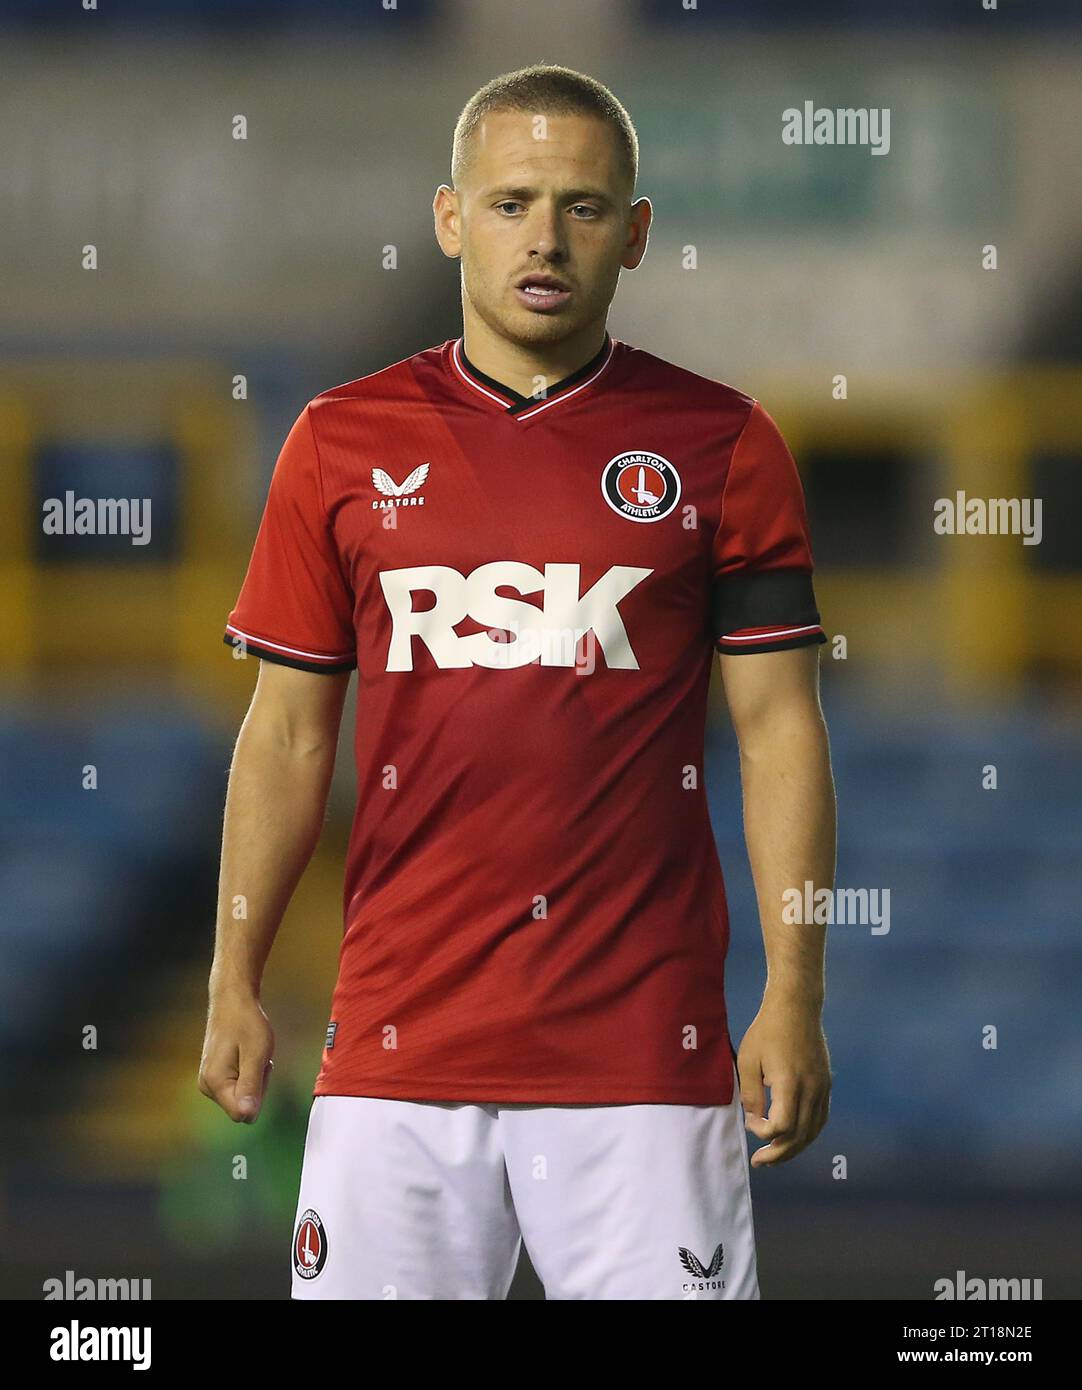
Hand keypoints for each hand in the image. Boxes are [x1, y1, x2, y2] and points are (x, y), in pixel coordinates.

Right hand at [198, 992, 275, 1122]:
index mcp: (215, 1083)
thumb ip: (251, 1087)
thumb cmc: (246, 1024)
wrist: (232, 1001)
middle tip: (257, 1058)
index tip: (258, 1069)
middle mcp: (207, 1086)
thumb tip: (247, 1117)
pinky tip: (245, 1055)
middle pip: (242, 1106)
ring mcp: (209, 1082)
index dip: (258, 1095)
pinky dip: (247, 1073)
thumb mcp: (256, 1055)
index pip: (242, 1115)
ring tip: (250, 1053)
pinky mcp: (214, 1077)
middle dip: (257, 1086)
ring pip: (241, 1097)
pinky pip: (237, 1087)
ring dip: (253, 1078)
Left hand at [737, 996, 830, 1166]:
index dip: (764, 1132)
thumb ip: (751, 1095)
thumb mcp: (748, 1060)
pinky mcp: (826, 1084)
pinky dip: (808, 1133)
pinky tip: (794, 1138)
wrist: (796, 1007)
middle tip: (760, 1162)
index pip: (782, 1126)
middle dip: (779, 1153)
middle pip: (800, 1135)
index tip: (750, 1121)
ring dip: (795, 1148)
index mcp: (790, 1083)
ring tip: (776, 1157)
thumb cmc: (767, 1031)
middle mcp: (811, 1089)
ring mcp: (822, 1087)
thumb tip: (754, 1122)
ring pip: (813, 1130)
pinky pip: (820, 1118)